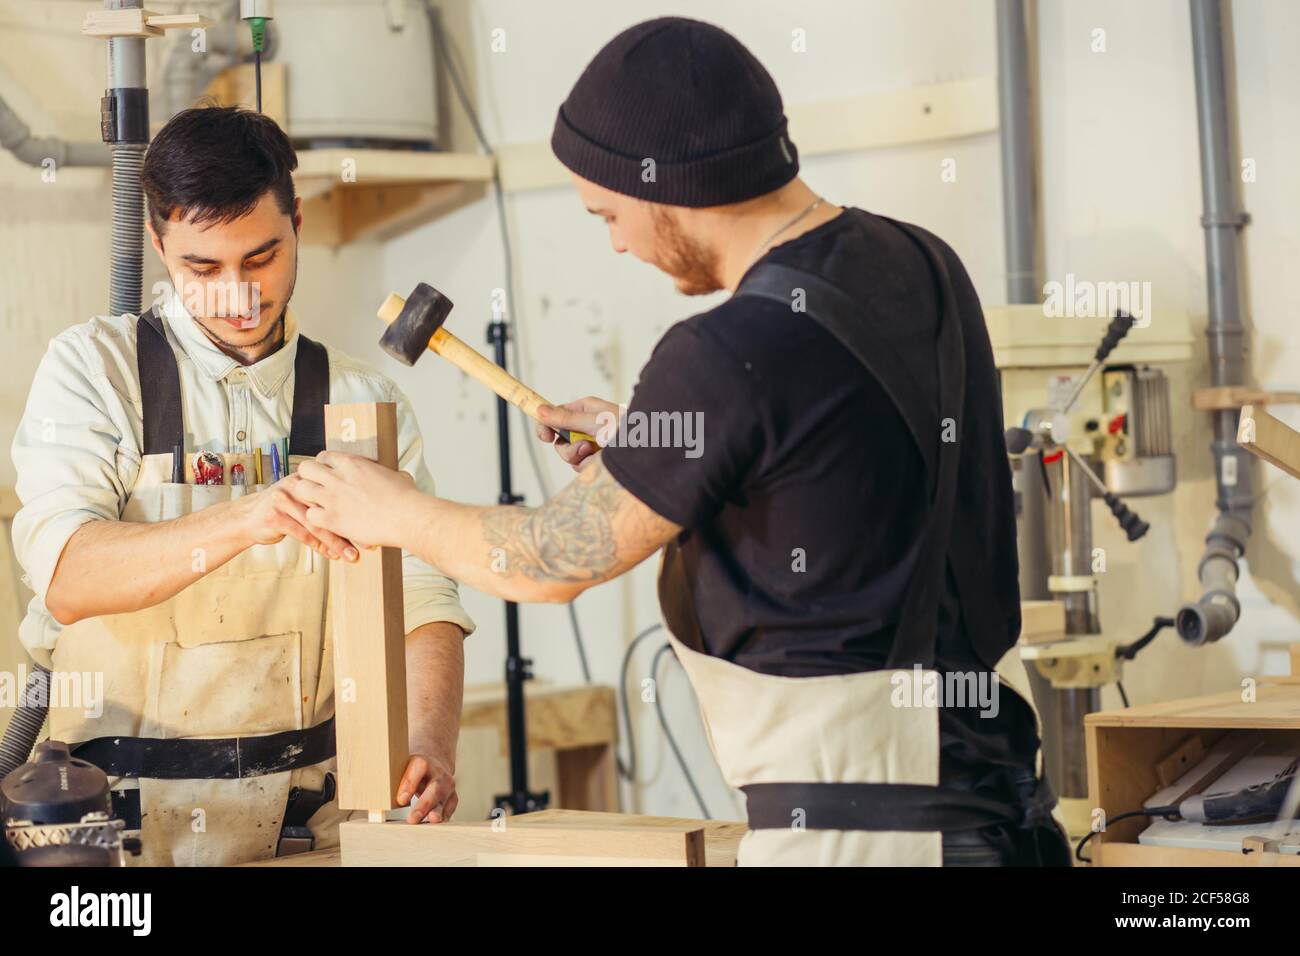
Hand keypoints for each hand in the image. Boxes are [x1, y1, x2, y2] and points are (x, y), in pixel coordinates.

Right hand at [236, 474, 358, 560]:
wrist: (248, 517)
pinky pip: (303, 534)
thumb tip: (362, 513)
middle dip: (351, 527)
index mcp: (309, 476)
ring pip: (318, 523)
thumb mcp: (306, 499)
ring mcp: (286, 499)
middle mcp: (298, 484)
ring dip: (337, 542)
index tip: (376, 525)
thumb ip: (327, 501)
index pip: (338, 490)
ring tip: (352, 555)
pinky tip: (332, 555)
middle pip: (330, 506)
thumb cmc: (285, 509)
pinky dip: (319, 546)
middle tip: (369, 542)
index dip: (358, 509)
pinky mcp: (276, 516)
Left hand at [289, 451, 418, 551]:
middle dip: (309, 477)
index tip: (329, 475)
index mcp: (352, 463)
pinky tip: (327, 521)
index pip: (323, 456)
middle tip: (318, 488)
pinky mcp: (332, 519)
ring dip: (308, 497)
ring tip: (319, 505)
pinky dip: (316, 519)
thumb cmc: (406, 497)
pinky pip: (309, 515)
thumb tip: (395, 476)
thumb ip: (385, 474)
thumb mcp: (395, 475)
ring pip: (301, 489)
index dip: (324, 466)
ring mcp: (332, 498)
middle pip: (305, 468)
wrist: (407, 516)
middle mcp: (338, 477)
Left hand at [397, 753, 457, 824]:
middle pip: (434, 788)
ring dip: (437, 811)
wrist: (433, 766)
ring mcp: (447, 786)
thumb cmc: (412, 771)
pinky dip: (444, 816)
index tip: (401, 800)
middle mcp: (438, 773)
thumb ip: (391, 780)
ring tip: (431, 820)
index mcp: (423, 762)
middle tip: (412, 819)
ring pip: (443, 799)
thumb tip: (380, 797)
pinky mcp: (452, 797)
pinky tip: (435, 825)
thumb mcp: (401, 769)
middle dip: (424, 804)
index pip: (419, 768)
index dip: (410, 784)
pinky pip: (450, 808)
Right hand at [535, 396, 621, 471]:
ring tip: (598, 453)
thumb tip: (540, 410)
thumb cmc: (627, 429)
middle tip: (584, 446)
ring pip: (568, 456)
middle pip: (559, 439)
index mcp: (584, 409)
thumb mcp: (594, 421)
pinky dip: (589, 466)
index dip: (546, 425)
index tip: (544, 436)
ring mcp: (590, 444)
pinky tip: (602, 461)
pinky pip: (580, 467)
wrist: (648, 449)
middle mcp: (585, 426)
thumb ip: (566, 419)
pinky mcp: (594, 460)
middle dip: (568, 447)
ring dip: (580, 457)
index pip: (556, 415)